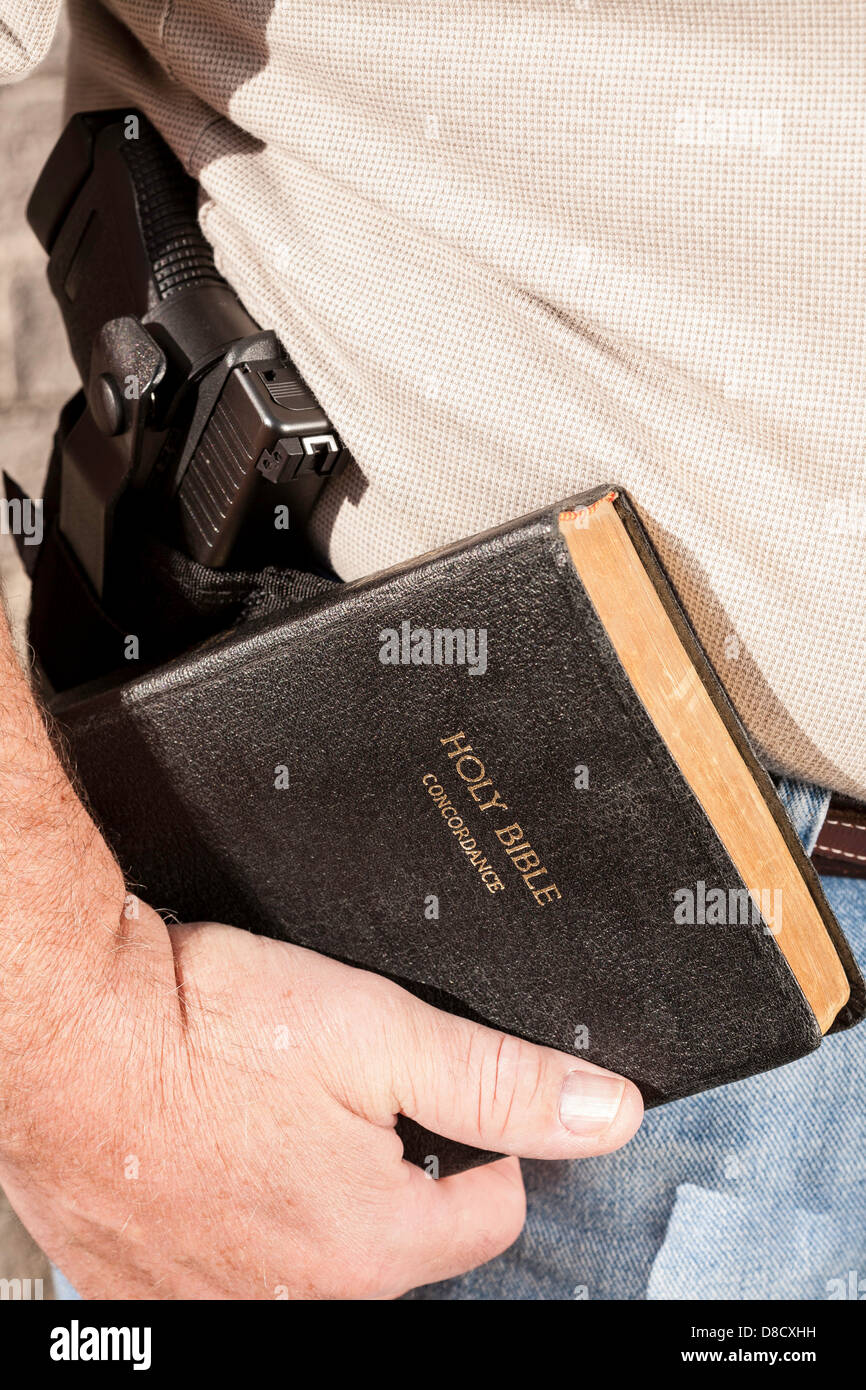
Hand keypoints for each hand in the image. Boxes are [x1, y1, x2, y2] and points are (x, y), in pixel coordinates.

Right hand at [1, 908, 641, 1298]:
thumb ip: (497, 1081)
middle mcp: (300, 1297)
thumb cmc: (204, 1028)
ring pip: (313, 1247)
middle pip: (401, 1234)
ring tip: (267, 1107)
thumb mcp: (379, 1033)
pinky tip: (210, 1145)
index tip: (435, 1089)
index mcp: (375, 1244)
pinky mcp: (144, 1288)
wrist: (63, 1030)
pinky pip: (225, 1261)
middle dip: (394, 1162)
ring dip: (309, 1186)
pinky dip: (234, 1209)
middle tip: (338, 1084)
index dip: (481, 1135)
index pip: (493, 1208)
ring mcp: (214, 1301)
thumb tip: (606, 1112)